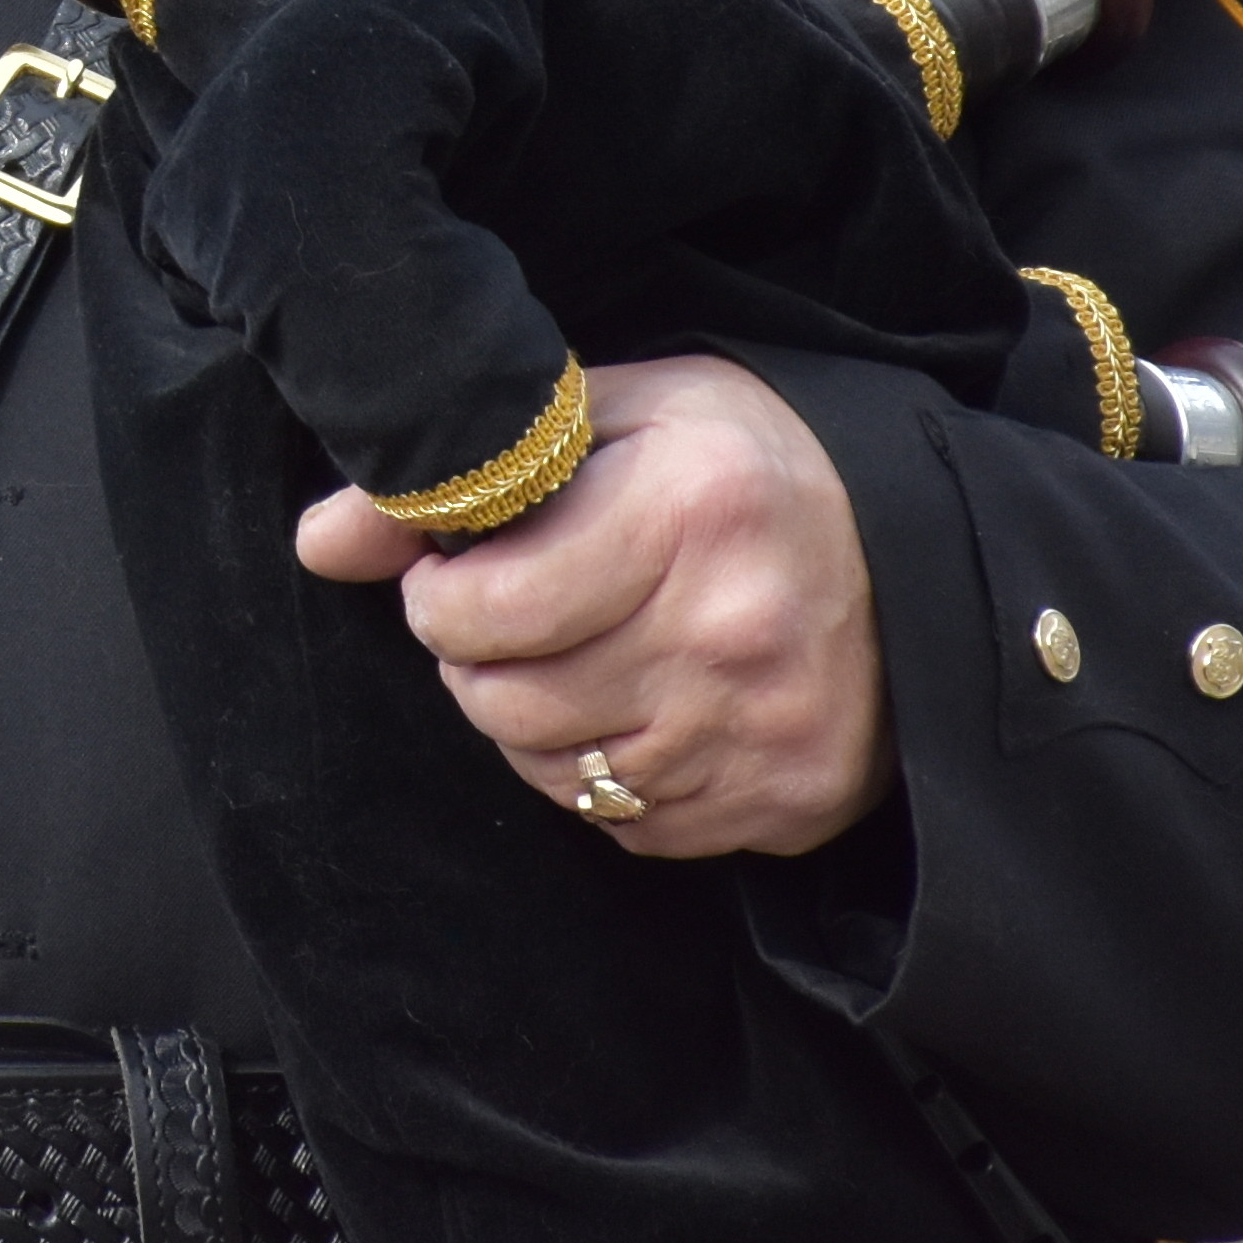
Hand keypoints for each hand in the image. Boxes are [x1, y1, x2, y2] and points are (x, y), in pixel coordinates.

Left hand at [290, 354, 890, 858]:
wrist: (920, 559)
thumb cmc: (743, 469)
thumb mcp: (615, 417)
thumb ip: (465, 470)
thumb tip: (321, 543)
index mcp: (691, 509)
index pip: (484, 609)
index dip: (436, 596)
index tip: (448, 575)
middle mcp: (731, 632)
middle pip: (507, 701)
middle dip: (472, 661)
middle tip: (502, 620)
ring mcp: (760, 733)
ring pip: (553, 772)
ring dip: (528, 721)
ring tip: (567, 658)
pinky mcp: (779, 806)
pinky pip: (624, 825)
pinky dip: (599, 777)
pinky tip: (632, 709)